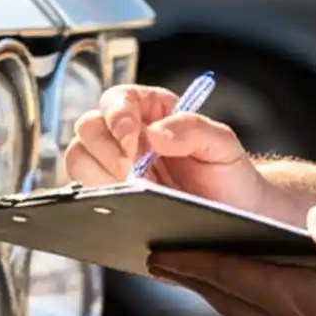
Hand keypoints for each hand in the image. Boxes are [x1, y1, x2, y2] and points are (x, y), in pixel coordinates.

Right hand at [63, 84, 278, 215]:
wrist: (236, 216)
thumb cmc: (229, 174)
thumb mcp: (223, 144)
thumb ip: (194, 128)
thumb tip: (155, 132)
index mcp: (153, 111)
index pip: (117, 100)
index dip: (118, 117)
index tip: (132, 140)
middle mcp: (128, 136)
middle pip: (88, 127)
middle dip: (106, 150)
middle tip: (133, 171)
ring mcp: (116, 168)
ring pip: (79, 158)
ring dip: (100, 175)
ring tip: (134, 189)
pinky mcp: (112, 197)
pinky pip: (86, 192)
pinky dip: (98, 197)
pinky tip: (126, 205)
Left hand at [147, 202, 315, 315]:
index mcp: (288, 295)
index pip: (223, 272)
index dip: (188, 260)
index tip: (155, 254)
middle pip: (227, 298)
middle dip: (195, 279)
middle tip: (165, 266)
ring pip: (253, 315)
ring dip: (226, 296)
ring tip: (210, 283)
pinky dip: (263, 311)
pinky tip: (276, 305)